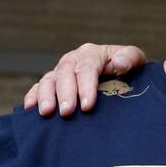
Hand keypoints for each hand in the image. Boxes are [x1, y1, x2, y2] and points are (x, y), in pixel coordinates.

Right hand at [23, 43, 147, 117]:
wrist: (119, 76)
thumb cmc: (127, 70)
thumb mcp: (135, 61)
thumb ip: (131, 58)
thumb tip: (118, 63)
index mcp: (92, 53)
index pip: (87, 67)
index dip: (86, 86)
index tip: (88, 106)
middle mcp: (73, 60)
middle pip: (65, 73)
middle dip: (65, 93)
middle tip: (67, 112)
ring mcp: (60, 71)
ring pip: (49, 80)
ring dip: (46, 96)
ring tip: (47, 113)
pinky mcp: (52, 83)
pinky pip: (38, 87)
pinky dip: (33, 96)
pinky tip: (30, 108)